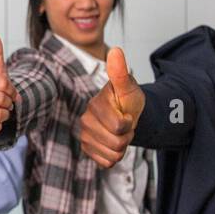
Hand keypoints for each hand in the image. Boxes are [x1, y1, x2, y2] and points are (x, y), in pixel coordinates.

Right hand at [77, 46, 144, 167]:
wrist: (126, 114)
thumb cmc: (127, 100)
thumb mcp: (128, 87)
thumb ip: (120, 72)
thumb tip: (116, 50)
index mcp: (95, 106)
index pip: (119, 126)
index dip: (129, 122)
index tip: (127, 114)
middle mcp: (85, 121)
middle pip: (116, 143)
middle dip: (127, 136)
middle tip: (125, 125)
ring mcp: (85, 136)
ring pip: (113, 155)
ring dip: (122, 147)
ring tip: (120, 133)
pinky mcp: (87, 149)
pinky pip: (106, 163)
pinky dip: (115, 156)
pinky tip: (113, 143)